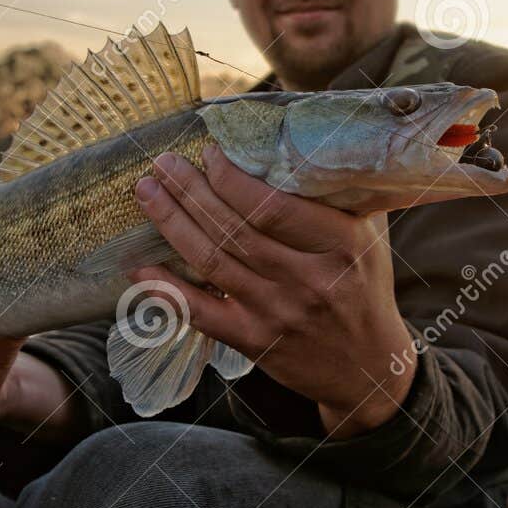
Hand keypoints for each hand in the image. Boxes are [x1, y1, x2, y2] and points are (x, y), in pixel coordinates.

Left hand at [128, 146, 416, 436]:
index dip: (232, 179)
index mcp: (342, 245)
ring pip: (213, 262)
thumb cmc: (364, 285)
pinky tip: (139, 267)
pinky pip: (201, 313)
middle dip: (191, 191)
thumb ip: (335, 195)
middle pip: (235, 229)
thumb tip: (289, 141)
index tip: (209, 153)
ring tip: (147, 192)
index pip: (274, 208)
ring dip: (172, 224)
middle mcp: (308, 279)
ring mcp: (277, 312)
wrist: (367, 365)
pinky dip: (167, 289)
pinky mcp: (254, 341)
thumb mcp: (368, 235)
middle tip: (162, 163)